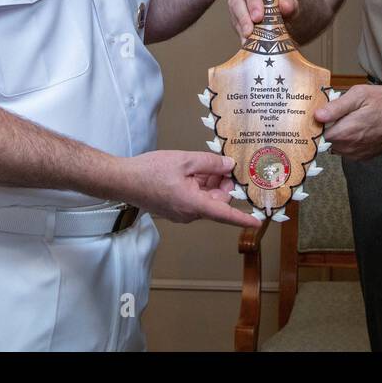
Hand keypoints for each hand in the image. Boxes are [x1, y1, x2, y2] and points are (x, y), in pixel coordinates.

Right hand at [117, 150, 256, 227]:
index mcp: (194, 204)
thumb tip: (228, 166)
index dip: (243, 218)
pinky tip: (192, 171)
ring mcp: (181, 213)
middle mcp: (189, 213)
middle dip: (222, 184)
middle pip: (217, 201)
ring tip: (201, 165)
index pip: (225, 214)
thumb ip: (210, 163)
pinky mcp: (175, 208)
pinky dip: (198, 185)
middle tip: (220, 164)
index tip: (258, 222)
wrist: (124, 180)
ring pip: (206, 199)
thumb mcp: (185, 161)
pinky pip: (195, 199)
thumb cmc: (150, 171)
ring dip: (209, 183)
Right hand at [227, 0, 299, 43]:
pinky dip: (241, 33)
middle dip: (245, 15)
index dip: (253, 0)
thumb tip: (285, 5)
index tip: (258, 17)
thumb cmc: (286, 4)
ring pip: (234, 11)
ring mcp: (237, 0)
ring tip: (248, 37)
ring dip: (241, 25)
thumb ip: (289, 3)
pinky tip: (246, 43)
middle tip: (251, 29)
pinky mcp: (235, 14)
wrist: (284, 14)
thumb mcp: (291, 3)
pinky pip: (235, 23)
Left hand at [314, 85, 381, 160]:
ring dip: (340, 135)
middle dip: (330, 127)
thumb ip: (336, 107)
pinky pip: (348, 150)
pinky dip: (349, 141)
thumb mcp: (360, 95)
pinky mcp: (366, 156)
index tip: (323, 112)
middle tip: (341, 112)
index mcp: (346, 132)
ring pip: (337, 146)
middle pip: (326, 140)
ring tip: (353, 119)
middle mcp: (351, 148)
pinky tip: (360, 128)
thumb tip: (317, 116)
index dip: (319, 122)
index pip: (318, 133)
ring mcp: (358, 154)